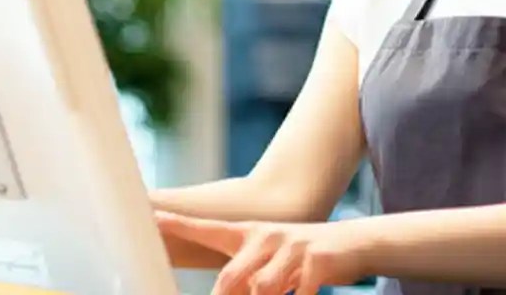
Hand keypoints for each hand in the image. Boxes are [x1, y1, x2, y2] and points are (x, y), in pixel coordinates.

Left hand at [155, 211, 366, 294]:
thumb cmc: (301, 256)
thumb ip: (244, 277)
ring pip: (263, 288)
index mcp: (249, 234)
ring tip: (280, 290)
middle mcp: (267, 237)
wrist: (353, 243)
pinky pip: (298, 294)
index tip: (152, 218)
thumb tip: (223, 294)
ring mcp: (293, 247)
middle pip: (232, 276)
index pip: (207, 229)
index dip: (179, 225)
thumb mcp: (269, 259)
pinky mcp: (318, 261)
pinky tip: (303, 293)